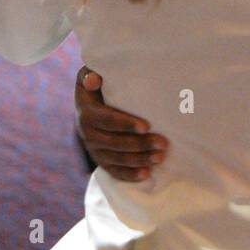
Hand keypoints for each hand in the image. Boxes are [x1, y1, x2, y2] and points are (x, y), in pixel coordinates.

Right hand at [74, 67, 168, 181]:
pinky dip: (130, 175)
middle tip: (163, 143)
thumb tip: (93, 80)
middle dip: (140, 144)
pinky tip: (146, 174)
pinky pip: (114, 171)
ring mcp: (94, 149)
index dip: (126, 124)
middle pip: (115, 142)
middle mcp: (87, 133)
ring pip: (117, 159)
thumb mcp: (90, 75)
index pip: (107, 120)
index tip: (146, 126)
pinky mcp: (101, 161)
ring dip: (139, 160)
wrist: (88, 107)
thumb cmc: (98, 87)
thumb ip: (91, 74)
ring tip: (160, 157)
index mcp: (86, 112)